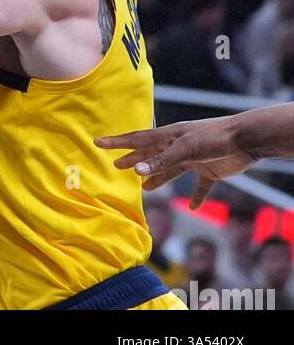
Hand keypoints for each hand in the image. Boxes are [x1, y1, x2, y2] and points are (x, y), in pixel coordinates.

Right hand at [95, 116, 256, 208]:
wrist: (246, 140)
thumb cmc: (214, 139)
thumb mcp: (186, 149)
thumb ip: (162, 160)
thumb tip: (137, 171)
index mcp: (169, 137)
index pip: (137, 140)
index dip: (117, 142)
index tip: (98, 142)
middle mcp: (178, 147)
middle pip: (151, 155)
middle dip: (134, 160)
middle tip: (116, 166)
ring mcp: (193, 159)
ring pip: (171, 171)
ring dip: (158, 178)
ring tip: (146, 188)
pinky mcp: (209, 171)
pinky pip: (199, 187)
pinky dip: (196, 196)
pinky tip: (193, 207)